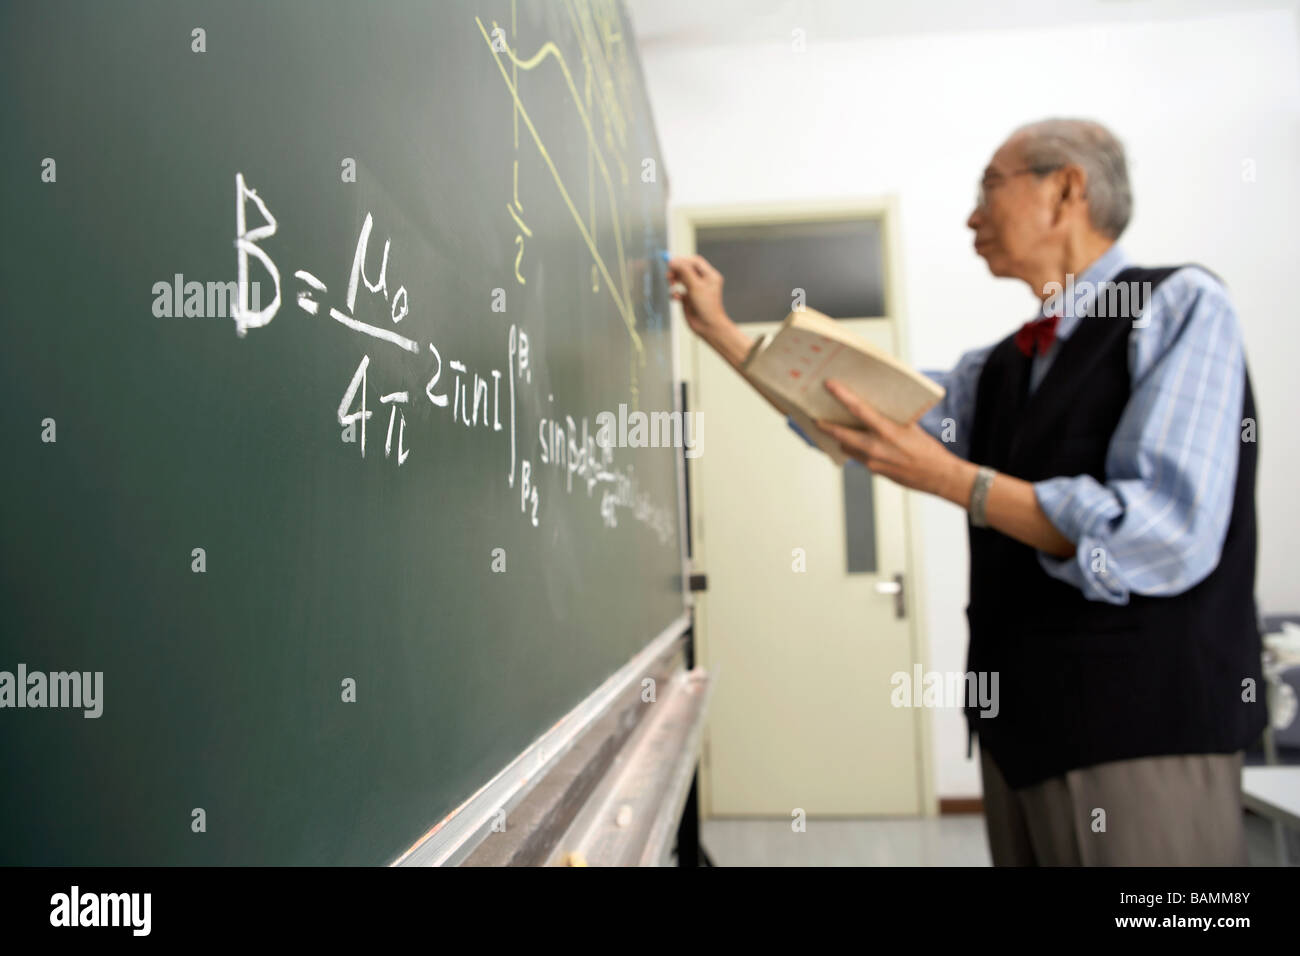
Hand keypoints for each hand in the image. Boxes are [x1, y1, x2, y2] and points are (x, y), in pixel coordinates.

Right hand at [667, 255, 731, 341]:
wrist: (708, 326)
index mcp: (709, 275)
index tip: (671, 263)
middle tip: (669, 275)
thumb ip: (684, 272)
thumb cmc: (707, 306)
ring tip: (671, 285)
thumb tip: (673, 261)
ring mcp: (696, 290)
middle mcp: (703, 281)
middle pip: (687, 269)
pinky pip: (679, 292)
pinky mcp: (689, 299)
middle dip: (677, 271)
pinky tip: (675, 298)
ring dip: (674, 281)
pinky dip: (675, 293)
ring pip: (681, 280)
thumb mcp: (695, 286)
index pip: (695, 262)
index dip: (682, 261)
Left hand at [816, 379, 972, 500]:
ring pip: (846, 447)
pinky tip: (851, 441)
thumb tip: (876, 406)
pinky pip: (856, 456)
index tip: (829, 385)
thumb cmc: (927, 449)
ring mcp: (872, 461)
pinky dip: (852, 447)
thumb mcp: (911, 426)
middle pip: (841, 434)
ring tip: (831, 427)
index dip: (842, 396)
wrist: (937, 476)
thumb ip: (891, 418)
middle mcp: (876, 447)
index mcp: (888, 431)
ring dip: (839, 438)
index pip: (859, 410)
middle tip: (815, 417)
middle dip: (825, 425)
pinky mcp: (873, 471)